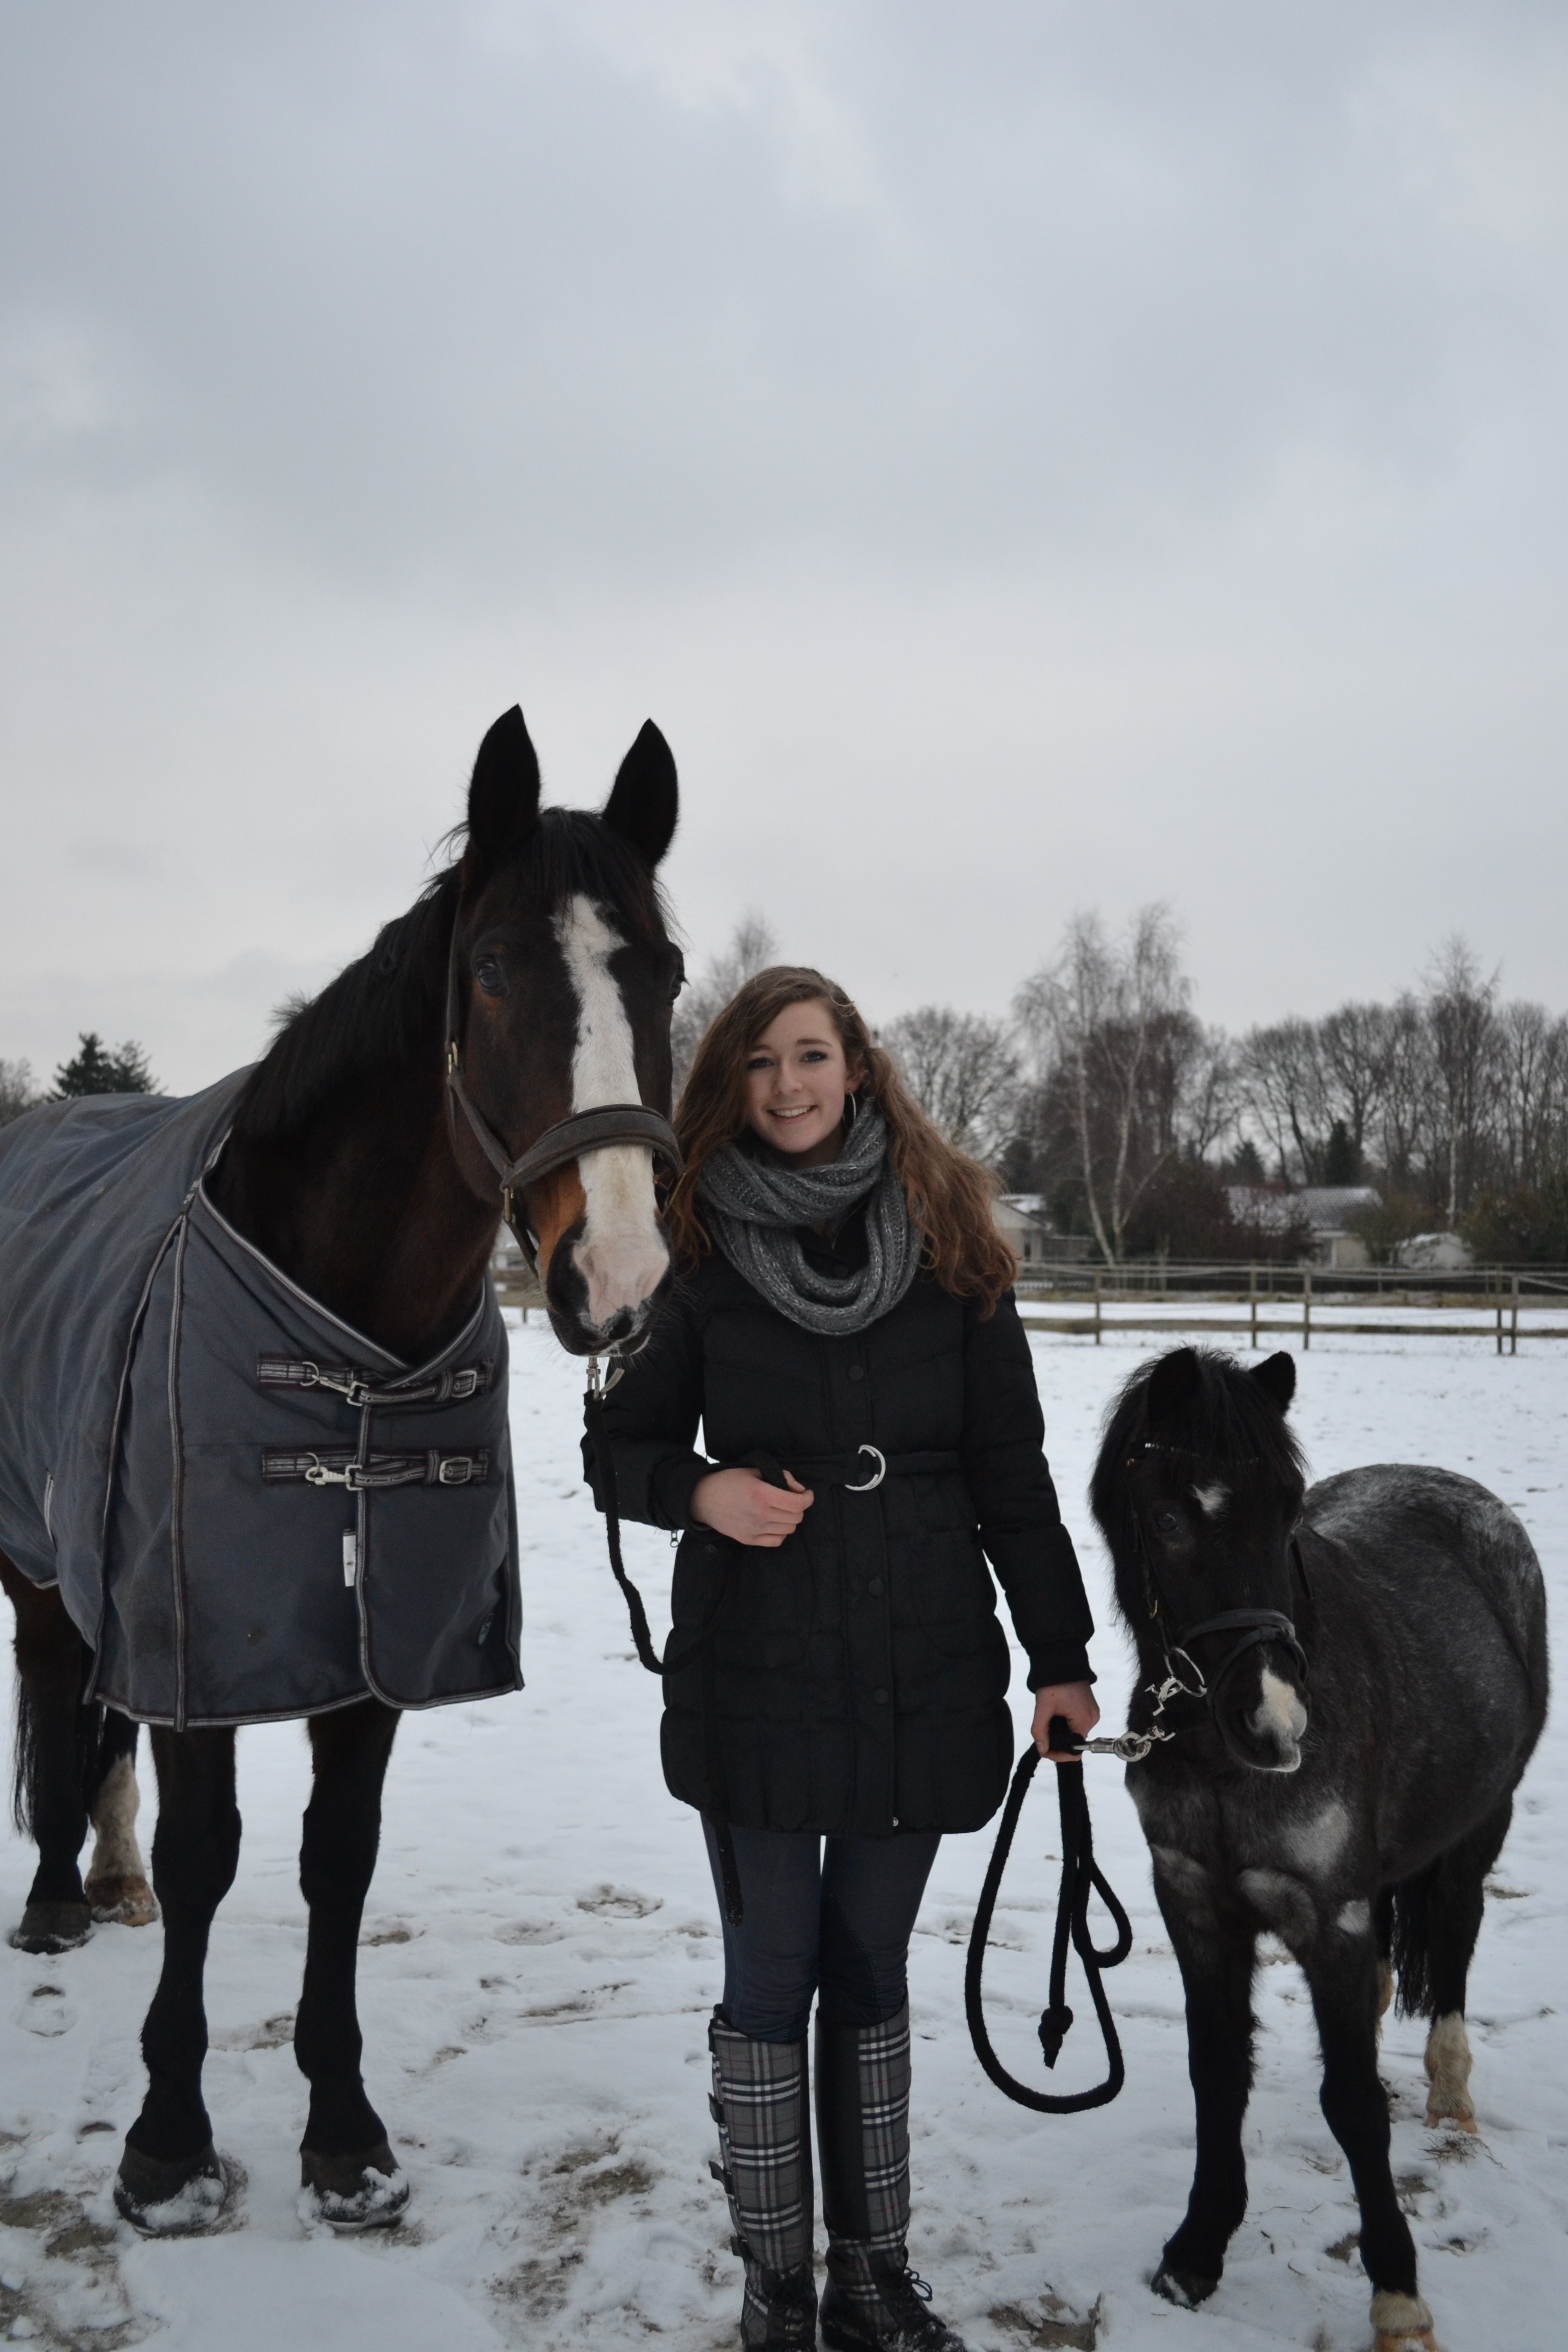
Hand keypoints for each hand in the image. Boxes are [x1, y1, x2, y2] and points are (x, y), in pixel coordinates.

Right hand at [690, 1467, 812, 1548]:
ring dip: (790, 1519)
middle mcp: (759, 1514)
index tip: (806, 1494)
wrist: (702, 1499)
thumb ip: (780, 1477)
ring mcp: (754, 1529)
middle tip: (791, 1499)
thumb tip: (799, 1489)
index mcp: (761, 1494)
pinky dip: (780, 1532)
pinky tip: (773, 1522)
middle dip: (799, 1507)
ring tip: (780, 1510)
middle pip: (796, 1518)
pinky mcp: (748, 1539)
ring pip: (789, 1530)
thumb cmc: (729, 1481)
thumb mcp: (754, 1470)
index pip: (797, 1504)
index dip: (808, 1498)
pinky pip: (777, 1541)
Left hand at [1031, 1681, 1099, 1762]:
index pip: (1075, 1751)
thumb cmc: (1054, 1682)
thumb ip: (1040, 1730)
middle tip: (1042, 1736)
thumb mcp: (1043, 1707)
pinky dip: (1066, 1724)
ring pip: (1075, 1732)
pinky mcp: (1088, 1706)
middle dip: (1058, 1742)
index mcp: (1085, 1720)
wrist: (1062, 1659)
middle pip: (1075, 1742)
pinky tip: (1055, 1717)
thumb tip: (1042, 1749)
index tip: (1044, 1749)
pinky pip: (1077, 1722)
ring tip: (1047, 1723)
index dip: (1059, 1754)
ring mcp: (1091, 1712)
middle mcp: (1092, 1718)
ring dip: (1061, 1733)